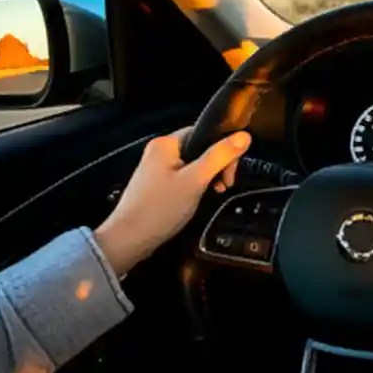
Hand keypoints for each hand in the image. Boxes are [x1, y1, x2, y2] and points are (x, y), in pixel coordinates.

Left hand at [94, 127, 251, 274]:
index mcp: (166, 143)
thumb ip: (220, 156)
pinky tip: (199, 199)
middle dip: (217, 166)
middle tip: (225, 186)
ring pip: (193, 165)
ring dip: (208, 177)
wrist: (128, 239)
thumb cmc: (161, 208)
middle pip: (199, 148)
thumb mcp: (195, 181)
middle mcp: (160, 151)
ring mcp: (156, 168)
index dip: (223, 149)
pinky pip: (183, 177)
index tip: (231, 172)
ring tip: (214, 194)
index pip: (203, 132)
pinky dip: (195, 186)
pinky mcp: (156, 185)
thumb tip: (244, 136)